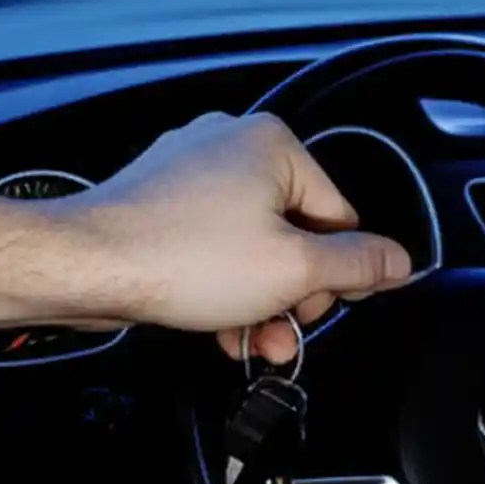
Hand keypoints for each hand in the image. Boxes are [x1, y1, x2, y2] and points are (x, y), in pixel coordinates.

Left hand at [72, 112, 411, 362]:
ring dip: (257, 299)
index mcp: (271, 144)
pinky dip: (219, 286)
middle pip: (292, 230)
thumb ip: (356, 265)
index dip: (336, 271)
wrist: (87, 266)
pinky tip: (218, 325)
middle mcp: (229, 146)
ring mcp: (188, 173)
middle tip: (280, 327)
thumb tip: (397, 261)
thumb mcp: (293, 269)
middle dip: (291, 291)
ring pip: (248, 245)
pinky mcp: (158, 203)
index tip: (322, 306)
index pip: (339, 214)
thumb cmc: (176, 256)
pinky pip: (208, 247)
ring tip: (250, 339)